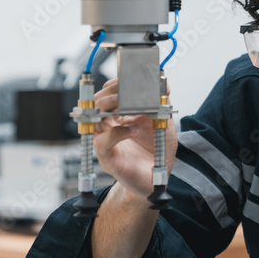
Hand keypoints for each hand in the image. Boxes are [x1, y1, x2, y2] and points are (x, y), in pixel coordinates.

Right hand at [93, 78, 177, 198]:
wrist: (156, 179)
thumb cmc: (156, 152)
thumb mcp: (163, 122)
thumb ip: (162, 103)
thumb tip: (164, 83)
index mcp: (119, 115)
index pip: (108, 93)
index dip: (115, 84)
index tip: (127, 78)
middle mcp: (108, 126)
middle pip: (97, 102)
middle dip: (110, 92)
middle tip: (125, 90)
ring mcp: (105, 141)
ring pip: (94, 119)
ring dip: (110, 108)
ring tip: (126, 107)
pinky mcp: (107, 157)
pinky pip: (102, 142)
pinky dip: (116, 133)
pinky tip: (131, 130)